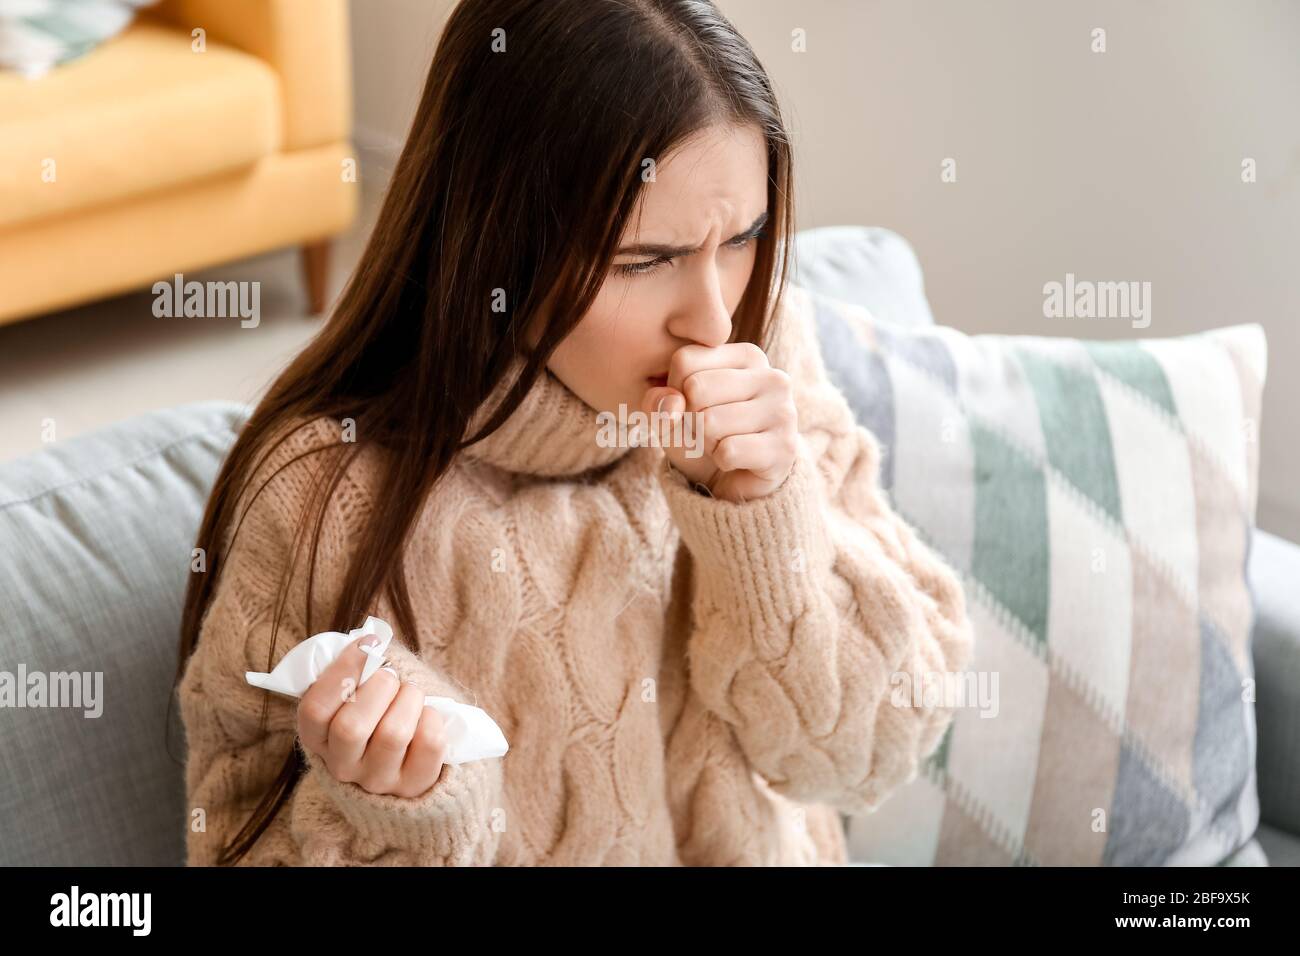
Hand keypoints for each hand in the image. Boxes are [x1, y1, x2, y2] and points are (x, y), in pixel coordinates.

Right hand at [297, 635, 448, 797]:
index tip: (369, 644)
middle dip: (379, 687)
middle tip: (391, 676)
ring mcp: (378, 780)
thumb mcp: (354, 695)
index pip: (315, 709)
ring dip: (409, 698)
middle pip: (351, 728)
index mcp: (318, 740)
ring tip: (410, 693)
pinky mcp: (414, 784)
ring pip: (394, 734)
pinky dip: (432, 717)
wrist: (406, 759)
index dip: (343, 669)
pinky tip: (426, 714)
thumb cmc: (376, 712)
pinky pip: (429, 743)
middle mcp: (342, 766)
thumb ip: (354, 672)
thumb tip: (370, 643)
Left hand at [641, 342, 798, 501]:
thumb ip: (658, 401)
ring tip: (724, 443)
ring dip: (705, 442)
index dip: (674, 390)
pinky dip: (721, 461)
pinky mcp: (784, 447)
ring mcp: (783, 411)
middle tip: (709, 430)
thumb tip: (672, 405)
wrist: (733, 483)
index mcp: (747, 356)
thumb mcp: (670, 413)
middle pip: (696, 388)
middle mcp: (771, 376)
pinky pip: (727, 451)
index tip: (694, 406)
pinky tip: (737, 460)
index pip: (684, 360)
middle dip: (690, 417)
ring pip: (709, 422)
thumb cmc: (701, 436)